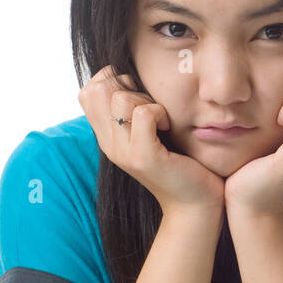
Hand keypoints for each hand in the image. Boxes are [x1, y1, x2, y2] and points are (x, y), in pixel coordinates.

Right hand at [78, 66, 224, 216]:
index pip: (88, 91)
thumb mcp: (149, 134)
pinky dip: (160, 112)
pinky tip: (168, 127)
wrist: (194, 205)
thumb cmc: (179, 164)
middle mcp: (109, 144)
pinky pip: (144, 113)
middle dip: (128, 86)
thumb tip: (128, 76)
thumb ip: (134, 111)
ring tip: (161, 120)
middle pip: (99, 89)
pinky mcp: (144, 157)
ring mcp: (123, 151)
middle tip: (150, 106)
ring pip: (121, 98)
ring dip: (146, 100)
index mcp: (107, 137)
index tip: (139, 97)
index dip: (114, 81)